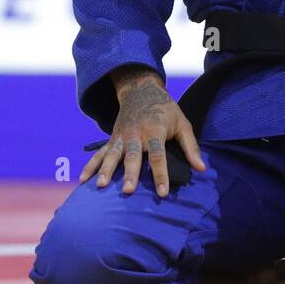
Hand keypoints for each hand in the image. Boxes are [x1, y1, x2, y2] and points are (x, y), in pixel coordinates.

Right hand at [79, 68, 205, 196]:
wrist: (141, 90)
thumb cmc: (165, 110)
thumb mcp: (182, 123)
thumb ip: (190, 147)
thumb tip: (201, 169)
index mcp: (155, 130)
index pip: (158, 155)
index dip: (161, 174)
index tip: (162, 193)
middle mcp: (136, 134)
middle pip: (132, 156)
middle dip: (130, 173)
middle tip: (128, 191)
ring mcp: (121, 136)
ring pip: (112, 155)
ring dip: (105, 170)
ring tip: (100, 186)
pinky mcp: (112, 139)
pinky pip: (99, 153)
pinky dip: (90, 165)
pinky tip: (83, 180)